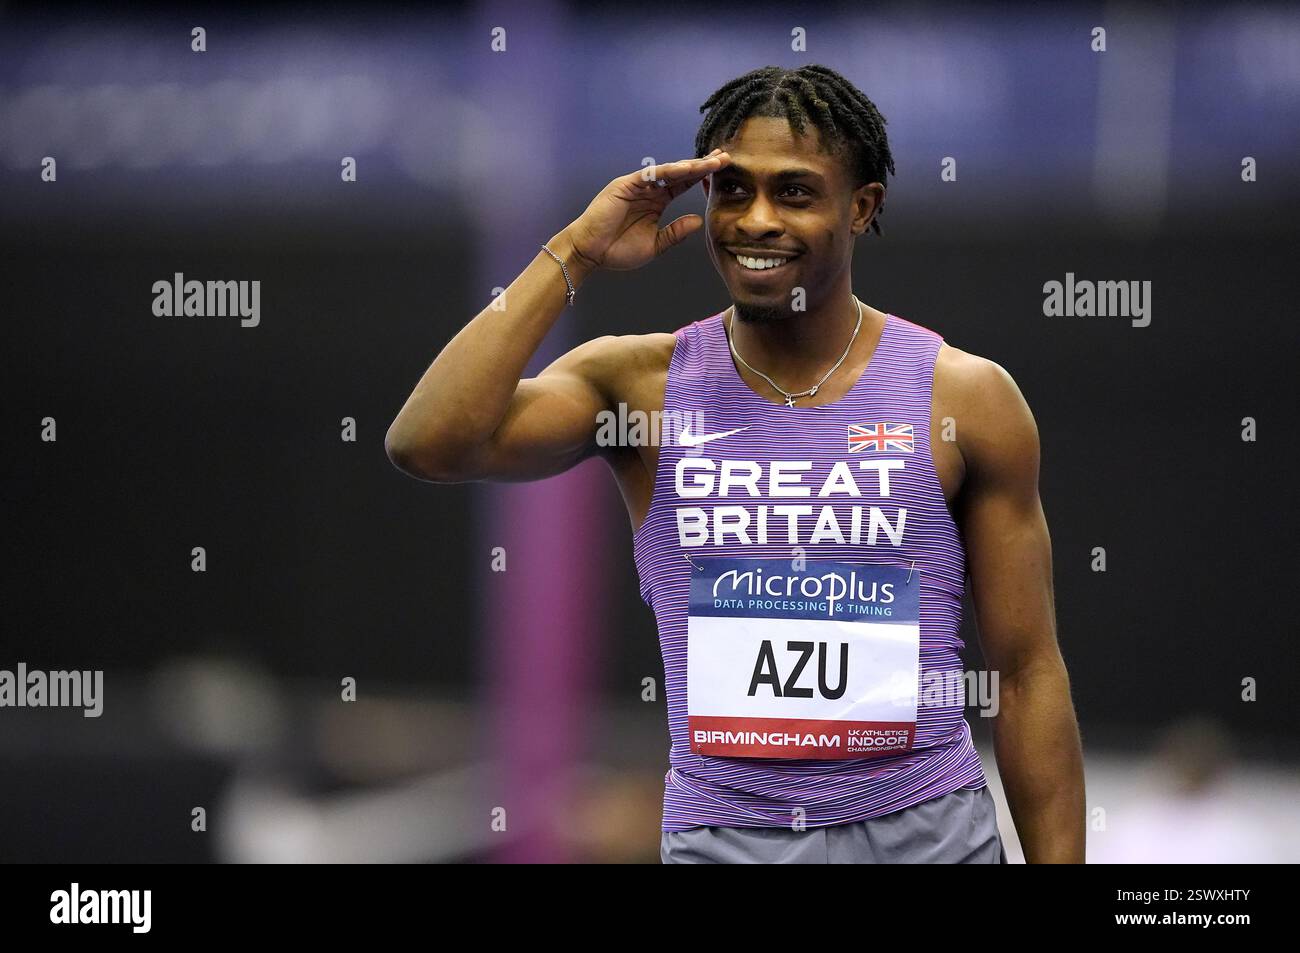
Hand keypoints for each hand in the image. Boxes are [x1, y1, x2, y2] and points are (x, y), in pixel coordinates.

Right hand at [563, 150, 730, 271]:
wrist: (590, 253)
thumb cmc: (617, 250)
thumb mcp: (655, 244)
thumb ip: (676, 232)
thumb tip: (698, 220)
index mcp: (657, 202)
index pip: (684, 184)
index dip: (702, 177)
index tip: (722, 171)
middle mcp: (649, 189)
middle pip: (680, 172)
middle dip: (702, 165)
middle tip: (725, 157)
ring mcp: (638, 185)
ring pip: (669, 171)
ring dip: (691, 166)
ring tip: (712, 162)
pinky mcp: (626, 184)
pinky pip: (650, 175)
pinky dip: (668, 171)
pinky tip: (687, 168)